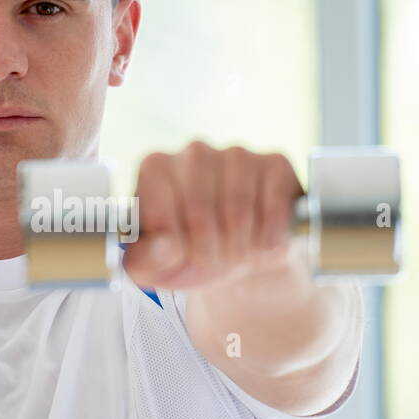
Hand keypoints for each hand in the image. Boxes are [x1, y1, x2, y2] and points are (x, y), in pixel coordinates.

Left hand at [122, 142, 303, 292]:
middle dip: (210, 252)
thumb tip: (162, 247)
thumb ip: (143, 260)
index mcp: (155, 169)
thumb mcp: (155, 266)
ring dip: (241, 247)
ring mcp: (236, 154)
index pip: (163, 219)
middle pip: (201, 214)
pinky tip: (262, 243)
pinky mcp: (275, 164)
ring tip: (237, 253)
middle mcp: (194, 152)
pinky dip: (270, 238)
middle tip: (214, 261)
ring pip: (239, 210)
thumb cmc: (189, 253)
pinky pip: (274, 207)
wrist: (238, 253)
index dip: (177, 251)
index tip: (184, 258)